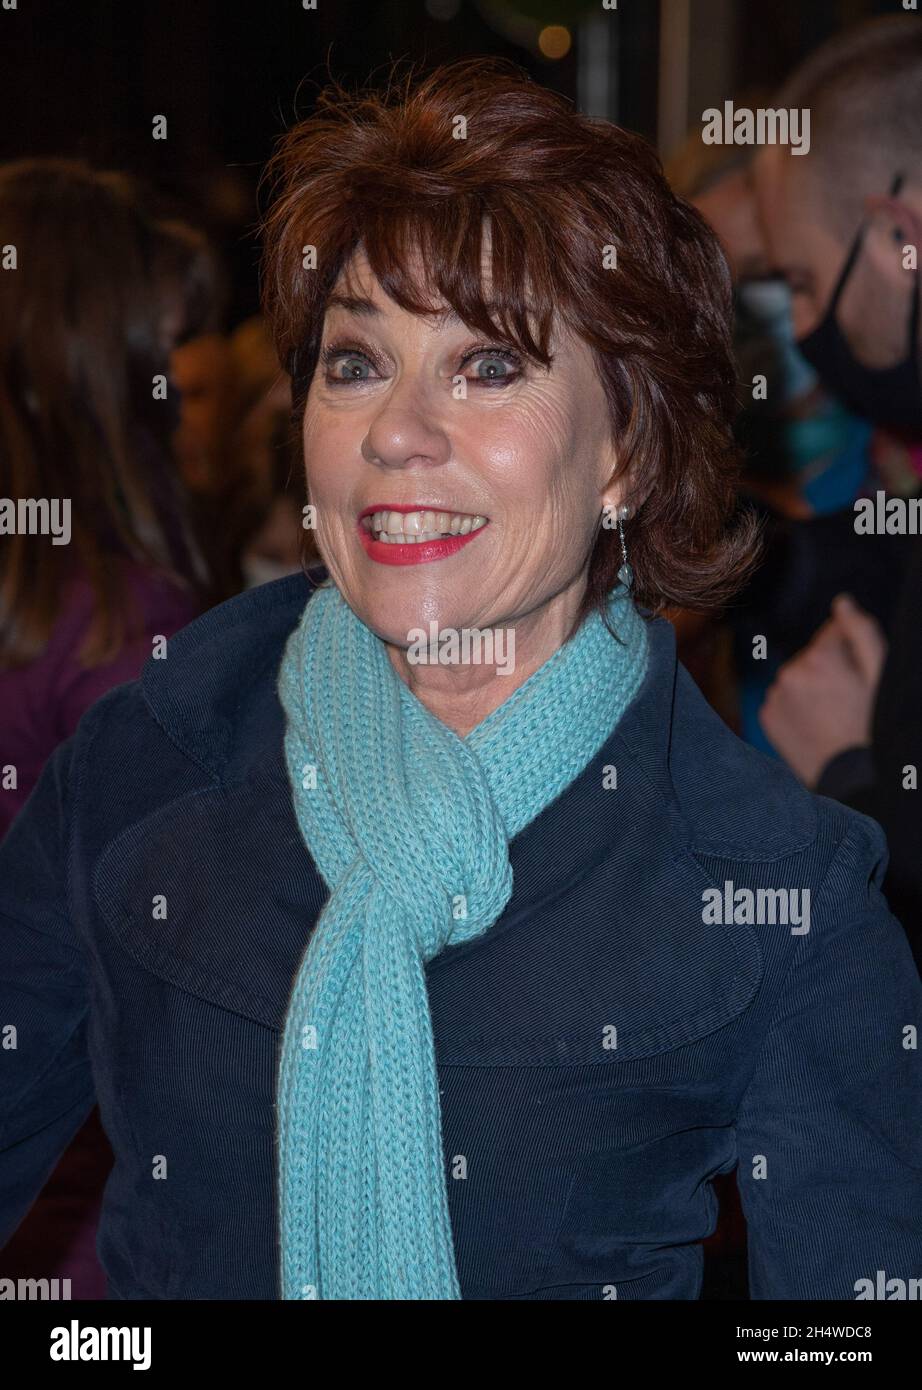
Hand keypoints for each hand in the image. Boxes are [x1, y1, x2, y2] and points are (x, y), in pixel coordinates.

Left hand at [758, 594, 887, 786]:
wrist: (851, 778)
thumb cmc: (872, 725)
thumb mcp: (879, 675)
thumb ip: (861, 631)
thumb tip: (842, 601)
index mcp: (819, 657)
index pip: (833, 633)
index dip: (851, 652)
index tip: (858, 678)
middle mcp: (789, 673)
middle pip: (812, 656)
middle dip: (829, 669)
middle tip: (847, 702)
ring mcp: (775, 696)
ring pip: (796, 677)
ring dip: (811, 687)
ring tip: (831, 716)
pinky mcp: (766, 717)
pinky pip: (782, 699)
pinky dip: (795, 706)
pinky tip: (814, 725)